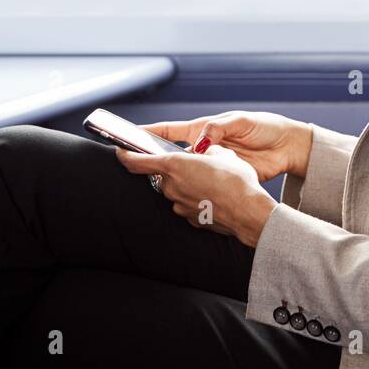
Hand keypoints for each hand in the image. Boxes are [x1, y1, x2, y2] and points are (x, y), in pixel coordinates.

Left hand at [115, 143, 277, 247]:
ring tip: (212, 182)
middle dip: (175, 170)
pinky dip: (197, 199)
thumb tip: (205, 152)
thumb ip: (208, 151)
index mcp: (175, 166)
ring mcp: (179, 205)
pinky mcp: (190, 218)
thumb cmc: (236, 180)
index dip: (125, 155)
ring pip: (176, 190)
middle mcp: (172, 186)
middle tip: (196, 166)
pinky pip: (188, 204)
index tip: (120, 151)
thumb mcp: (224, 154)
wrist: (248, 212)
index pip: (137, 161)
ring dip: (188, 184)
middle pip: (163, 176)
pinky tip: (215, 197)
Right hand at [140, 111, 313, 180]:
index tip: (127, 137)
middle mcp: (202, 148)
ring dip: (172, 179)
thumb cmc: (265, 128)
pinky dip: (191, 190)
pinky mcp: (220, 180)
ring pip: (183, 174)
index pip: (169, 131)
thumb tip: (201, 140)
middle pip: (171, 156)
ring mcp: (210, 165)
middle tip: (136, 168)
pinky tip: (184, 196)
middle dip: (154, 162)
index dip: (148, 134)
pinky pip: (200, 186)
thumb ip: (219, 127)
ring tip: (158, 185)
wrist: (286, 147)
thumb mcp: (241, 122)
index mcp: (203, 130)